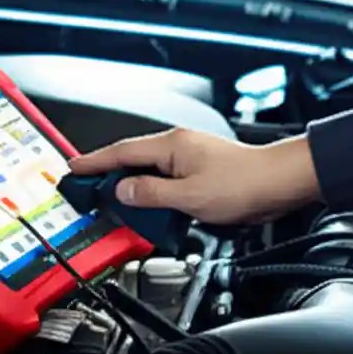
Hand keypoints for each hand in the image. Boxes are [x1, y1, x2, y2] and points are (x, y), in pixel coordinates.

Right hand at [68, 129, 321, 224]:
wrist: (279, 183)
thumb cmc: (243, 183)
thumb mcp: (189, 196)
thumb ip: (151, 194)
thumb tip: (123, 190)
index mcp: (171, 146)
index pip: (121, 152)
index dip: (94, 162)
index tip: (73, 168)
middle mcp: (179, 147)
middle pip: (133, 160)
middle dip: (108, 175)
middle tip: (85, 190)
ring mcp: (190, 158)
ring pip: (149, 172)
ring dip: (132, 187)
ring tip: (114, 204)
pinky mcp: (201, 172)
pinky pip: (166, 181)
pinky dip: (152, 192)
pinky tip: (150, 207)